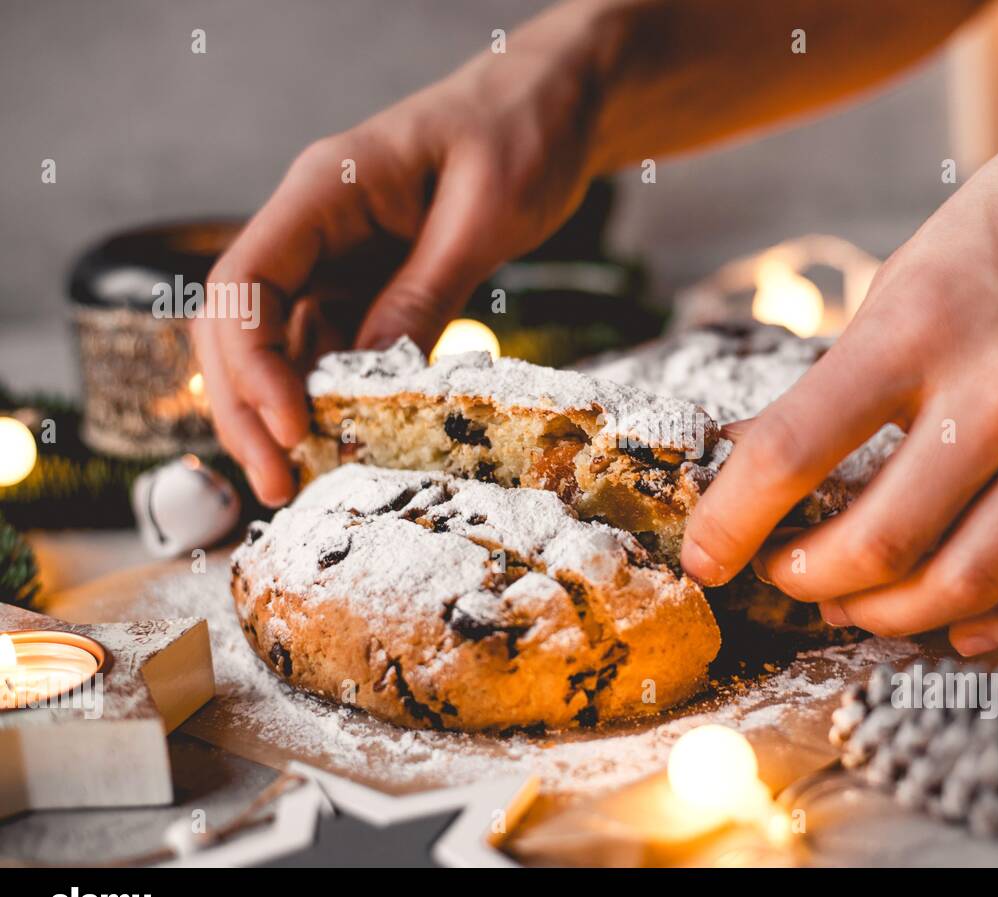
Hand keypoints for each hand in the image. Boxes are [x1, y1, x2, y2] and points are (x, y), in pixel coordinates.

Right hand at [195, 38, 600, 504]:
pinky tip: (352, 443)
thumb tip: (373, 374)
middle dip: (248, 408)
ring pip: (283, 347)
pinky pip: (337, 348)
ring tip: (307, 483)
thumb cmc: (522, 134)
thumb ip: (426, 291)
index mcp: (324, 189)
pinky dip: (338, 397)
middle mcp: (314, 228)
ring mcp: (338, 259)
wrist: (553, 107)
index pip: (244, 281)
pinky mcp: (370, 285)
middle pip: (241, 326)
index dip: (251, 364)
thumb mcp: (484, 215)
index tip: (293, 428)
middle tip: (278, 485)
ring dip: (288, 414)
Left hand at [681, 94, 997, 655]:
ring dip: (894, 615)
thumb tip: (753, 459)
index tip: (703, 555)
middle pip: (883, 540)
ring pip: (973, 579)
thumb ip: (840, 377)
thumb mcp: (902, 278)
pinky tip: (968, 632)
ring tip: (854, 605)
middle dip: (809, 578)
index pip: (792, 449)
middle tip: (785, 575)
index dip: (729, 521)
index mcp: (917, 328)